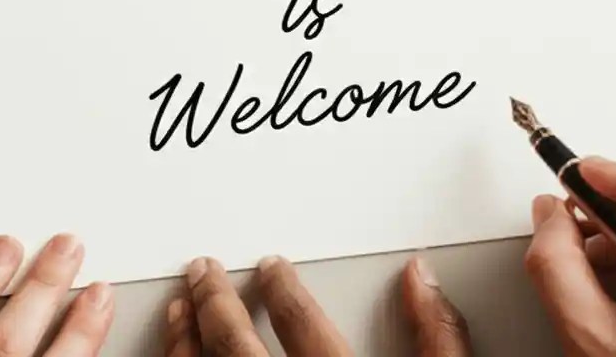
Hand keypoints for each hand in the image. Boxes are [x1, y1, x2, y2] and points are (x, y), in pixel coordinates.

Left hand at [162, 255, 470, 355]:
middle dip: (216, 301)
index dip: (282, 289)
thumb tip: (421, 276)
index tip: (270, 267)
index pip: (301, 325)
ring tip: (181, 309)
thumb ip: (440, 340)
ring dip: (185, 340)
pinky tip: (175, 353)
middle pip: (234, 347)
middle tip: (202, 270)